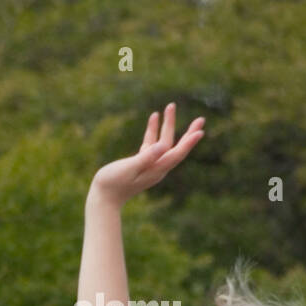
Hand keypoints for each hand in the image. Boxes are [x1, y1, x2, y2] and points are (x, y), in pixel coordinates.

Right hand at [90, 103, 204, 206]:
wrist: (103, 198)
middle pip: (176, 148)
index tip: (200, 131)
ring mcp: (150, 165)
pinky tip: (154, 117)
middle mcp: (157, 168)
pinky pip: (151, 144)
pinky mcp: (141, 163)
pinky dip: (153, 130)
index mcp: (157, 169)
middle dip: (188, 133)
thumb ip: (146, 157)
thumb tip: (162, 146)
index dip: (189, 142)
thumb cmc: (112, 184)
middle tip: (201, 119)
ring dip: (168, 125)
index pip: (177, 154)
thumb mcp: (129, 168)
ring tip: (171, 107)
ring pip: (164, 143)